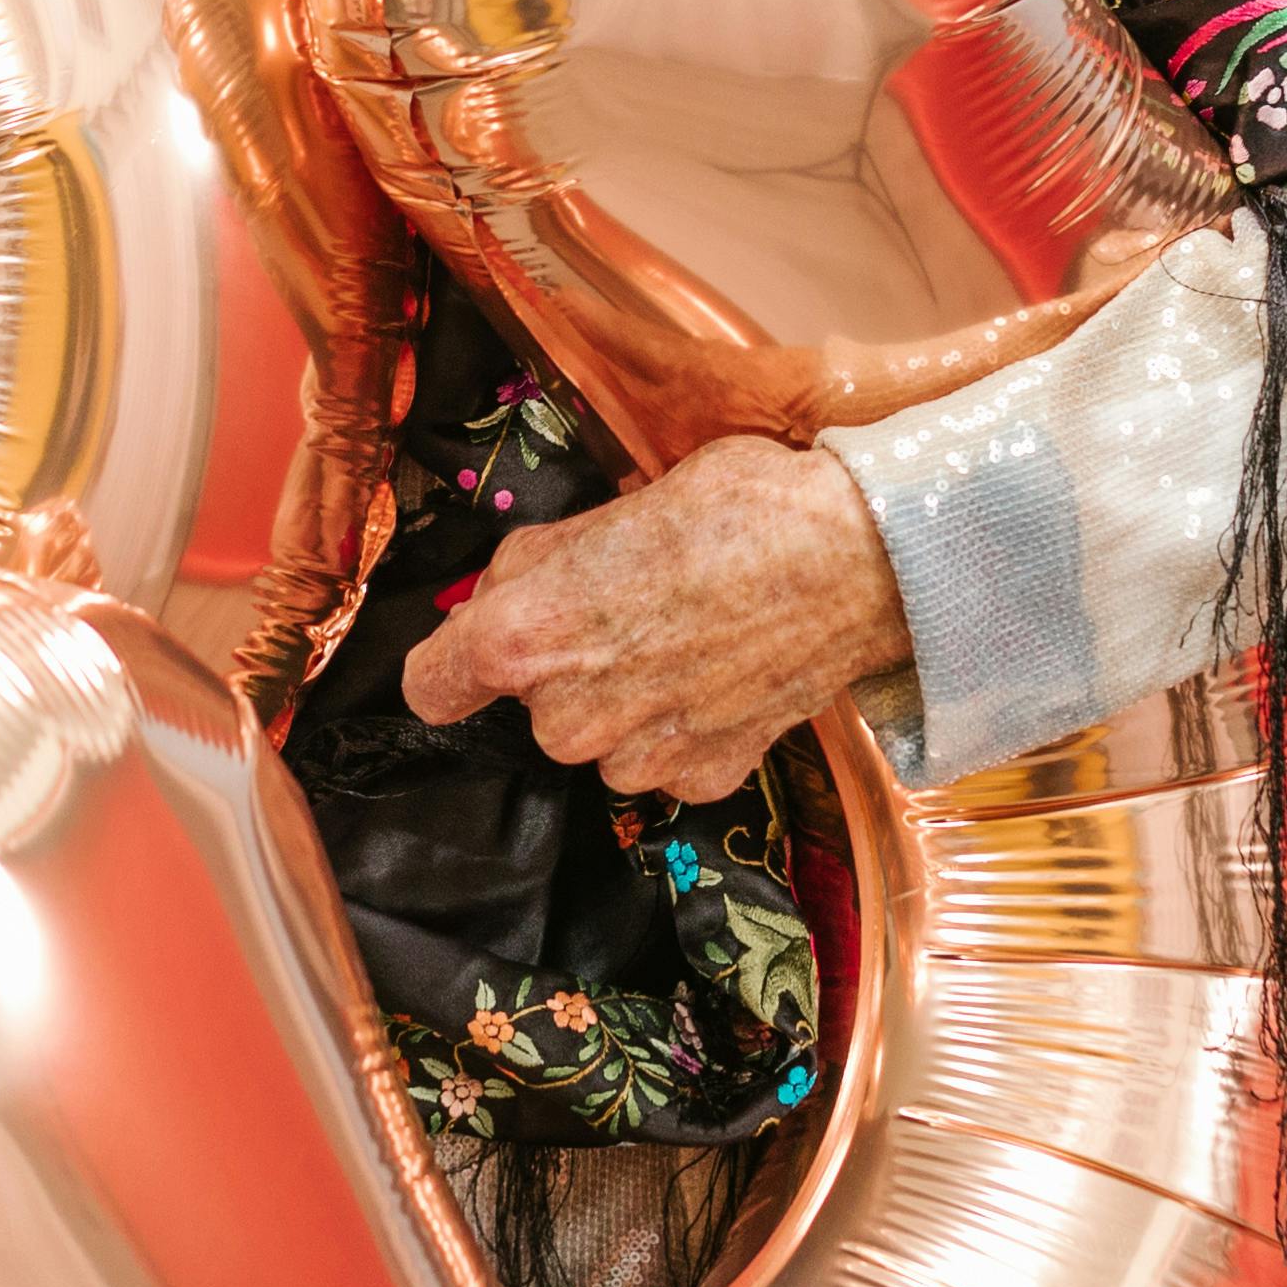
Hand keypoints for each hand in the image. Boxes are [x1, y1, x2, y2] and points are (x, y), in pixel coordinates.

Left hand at [405, 436, 908, 802]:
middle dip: (566, 664)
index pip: (431, 685)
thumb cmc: (734, 509)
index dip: (453, 661)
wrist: (856, 558)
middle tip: (630, 605)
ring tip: (688, 633)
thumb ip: (536, 566)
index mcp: (523, 640)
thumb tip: (495, 595)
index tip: (476, 650)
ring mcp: (638, 759)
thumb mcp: (609, 508)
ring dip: (627, 700)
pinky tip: (725, 669)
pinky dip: (685, 725)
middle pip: (532, 706)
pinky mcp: (702, 778)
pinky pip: (666, 758)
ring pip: (601, 737)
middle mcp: (568, 719)